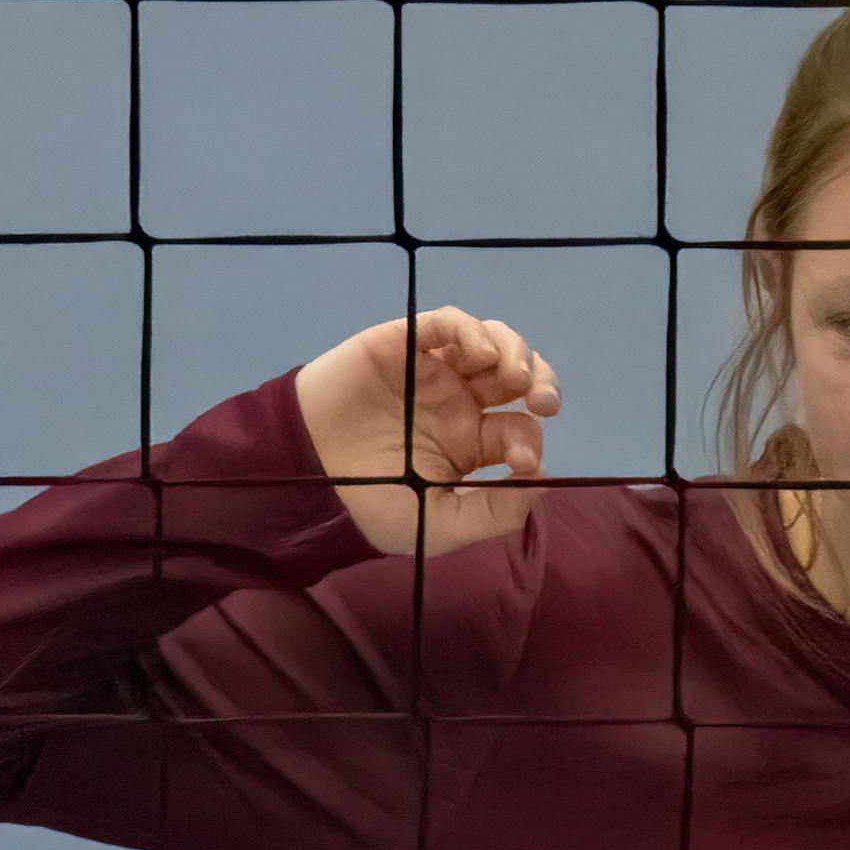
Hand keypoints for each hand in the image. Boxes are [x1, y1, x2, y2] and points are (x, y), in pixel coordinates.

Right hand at [285, 310, 559, 565]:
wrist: (306, 472)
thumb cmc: (367, 500)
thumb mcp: (437, 526)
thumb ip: (492, 513)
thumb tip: (542, 483)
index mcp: (469, 444)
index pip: (519, 429)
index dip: (531, 441)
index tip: (521, 463)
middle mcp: (458, 402)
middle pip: (518, 378)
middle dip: (542, 383)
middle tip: (543, 403)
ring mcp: (434, 370)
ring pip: (492, 343)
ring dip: (515, 352)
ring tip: (514, 377)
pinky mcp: (407, 344)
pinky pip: (448, 324)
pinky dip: (470, 330)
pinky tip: (478, 353)